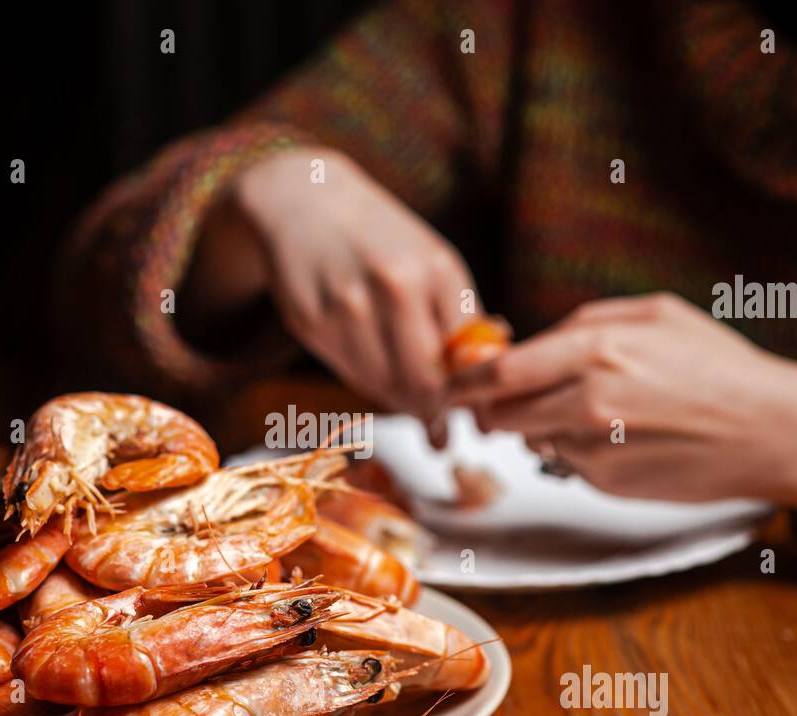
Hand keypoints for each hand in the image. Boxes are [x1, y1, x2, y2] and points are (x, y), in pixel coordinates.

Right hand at [196, 148, 478, 421]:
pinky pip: (347, 373)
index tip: (476, 423)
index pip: (461, 360)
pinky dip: (365, 380)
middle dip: (433, 414)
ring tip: (406, 398)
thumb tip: (490, 374)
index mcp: (432, 272)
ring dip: (398, 401)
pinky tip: (371, 366)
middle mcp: (389, 288)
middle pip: (420, 385)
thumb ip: (461, 318)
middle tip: (439, 432)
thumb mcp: (434, 263)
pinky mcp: (308, 321)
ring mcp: (344, 307)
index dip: (469, 400)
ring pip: (380, 386)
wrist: (306, 201)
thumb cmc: (382, 238)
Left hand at [451, 293, 796, 537]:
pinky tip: (623, 439)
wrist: (773, 432)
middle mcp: (586, 401)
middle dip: (493, 410)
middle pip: (500, 414)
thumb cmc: (720, 367)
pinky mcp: (606, 483)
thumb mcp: (656, 314)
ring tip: (590, 413)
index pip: (499, 371)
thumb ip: (585, 322)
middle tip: (501, 403)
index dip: (465, 380)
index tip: (452, 382)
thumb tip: (532, 341)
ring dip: (538, 431)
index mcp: (596, 349)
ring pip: (529, 442)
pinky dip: (576, 452)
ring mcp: (594, 448)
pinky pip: (566, 464)